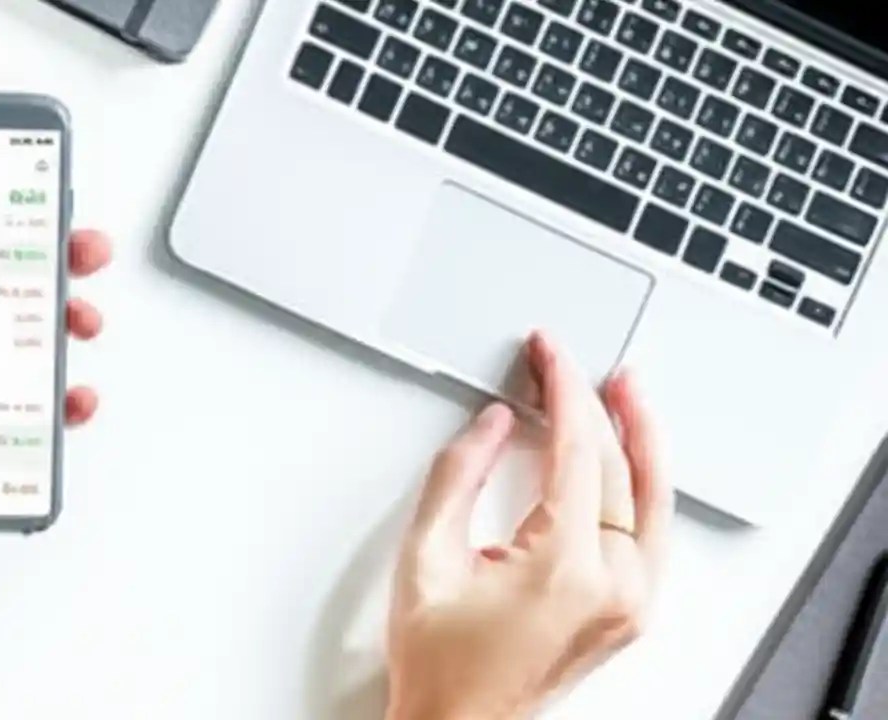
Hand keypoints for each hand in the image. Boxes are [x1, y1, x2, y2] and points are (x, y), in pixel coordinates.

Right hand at [386, 333, 671, 719]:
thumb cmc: (440, 663)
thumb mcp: (426, 557)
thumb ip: (459, 477)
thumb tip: (493, 425)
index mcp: (564, 571)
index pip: (578, 451)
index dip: (563, 390)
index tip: (549, 354)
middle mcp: (613, 588)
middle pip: (617, 469)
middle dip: (593, 405)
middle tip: (570, 362)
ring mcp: (630, 605)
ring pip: (654, 499)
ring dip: (640, 439)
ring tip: (624, 392)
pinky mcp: (630, 613)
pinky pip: (654, 532)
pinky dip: (644, 485)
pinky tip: (632, 457)